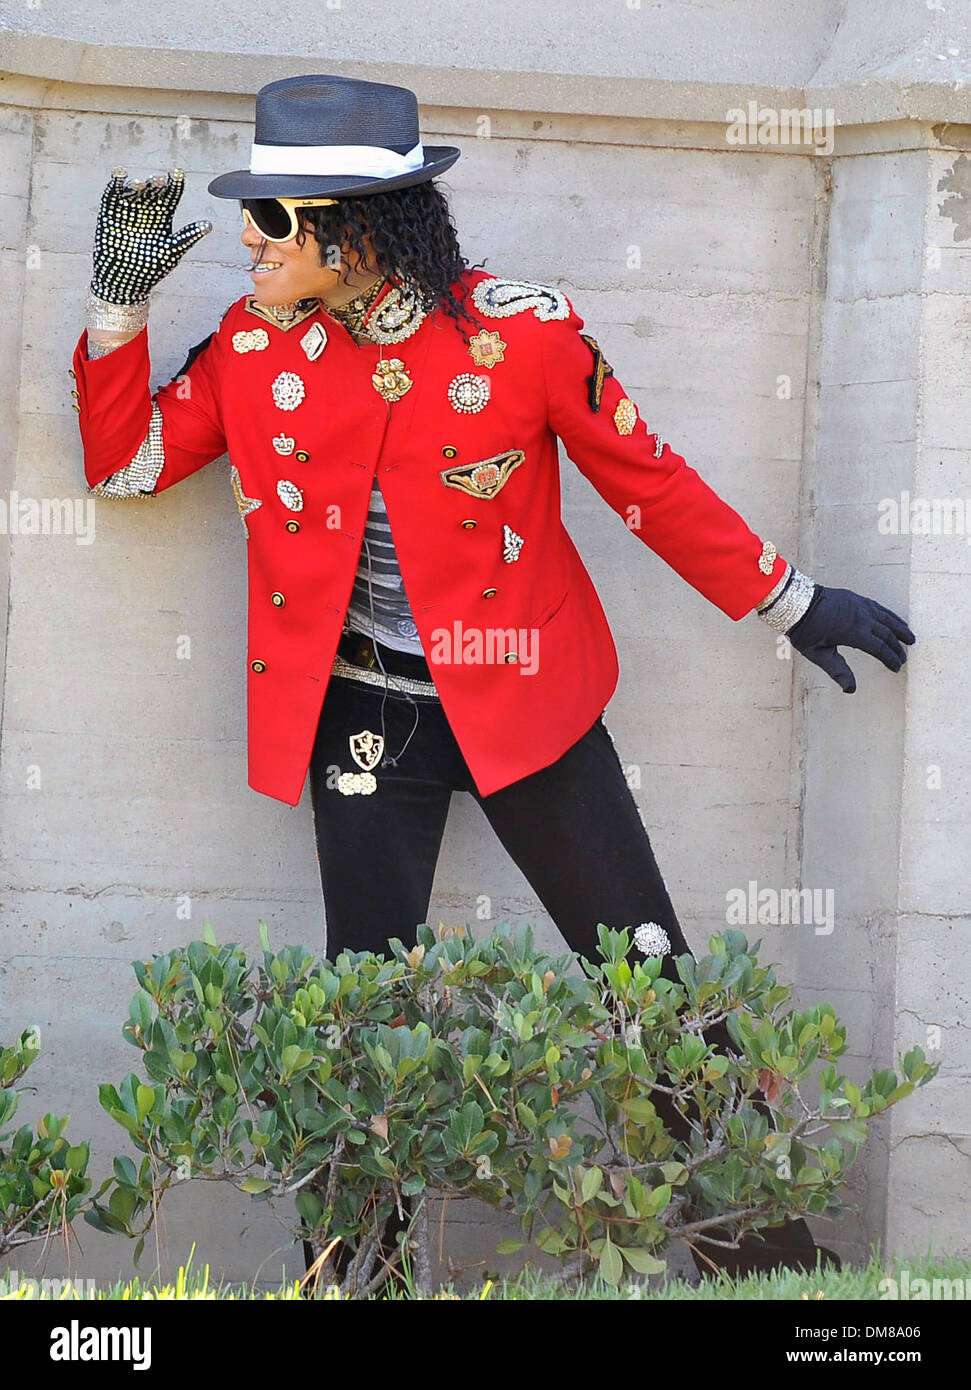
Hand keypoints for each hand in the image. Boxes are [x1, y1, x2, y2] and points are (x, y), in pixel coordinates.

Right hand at [90, 167, 212, 305]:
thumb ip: (187, 236)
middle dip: (156, 184)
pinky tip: (119, 174)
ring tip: (141, 184)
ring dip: (137, 185)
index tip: (178, 173)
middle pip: (153, 191)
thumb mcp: (171, 251)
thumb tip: (209, 225)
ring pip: (134, 191)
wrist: (124, 282)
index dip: (174, 183)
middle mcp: (147, 209)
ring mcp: (128, 210)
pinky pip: (112, 194)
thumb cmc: (151, 269)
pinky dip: (115, 184)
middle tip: (160, 180)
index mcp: (163, 216)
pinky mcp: (110, 212)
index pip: (171, 195)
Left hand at [785, 584, 915, 692]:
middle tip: (903, 659)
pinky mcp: (858, 599)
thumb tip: (851, 690)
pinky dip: (891, 616)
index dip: (890, 659)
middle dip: (897, 648)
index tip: (896, 668)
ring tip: (911, 639)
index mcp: (853, 633)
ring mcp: (861, 606)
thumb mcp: (818, 654)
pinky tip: (896, 621)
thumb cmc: (806, 629)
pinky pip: (880, 608)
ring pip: (887, 619)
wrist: (797, 602)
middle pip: (886, 635)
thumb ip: (837, 671)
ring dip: (900, 630)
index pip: (879, 648)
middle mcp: (861, 618)